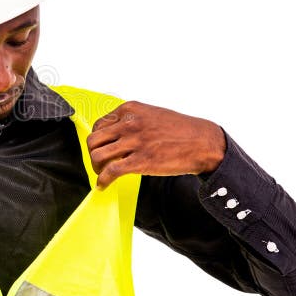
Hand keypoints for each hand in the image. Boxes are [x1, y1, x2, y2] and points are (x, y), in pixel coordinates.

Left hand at [87, 101, 225, 188]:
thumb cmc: (179, 130)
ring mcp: (134, 142)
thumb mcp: (151, 115)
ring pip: (97, 155)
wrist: (202, 142)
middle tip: (99, 163)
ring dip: (96, 168)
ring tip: (102, 174)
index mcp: (130, 109)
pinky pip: (111, 171)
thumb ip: (131, 121)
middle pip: (94, 140)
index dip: (98, 140)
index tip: (101, 149)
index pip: (99, 125)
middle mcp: (129, 123)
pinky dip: (103, 180)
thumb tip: (113, 134)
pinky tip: (104, 185)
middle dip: (93, 154)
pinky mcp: (140, 161)